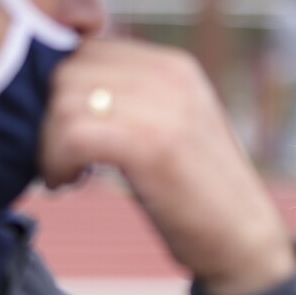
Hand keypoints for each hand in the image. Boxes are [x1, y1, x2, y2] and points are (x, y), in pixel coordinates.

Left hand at [41, 38, 295, 294]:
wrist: (246, 243)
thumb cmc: (201, 198)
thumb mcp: (172, 129)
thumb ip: (133, 100)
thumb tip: (63, 90)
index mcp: (174, 66)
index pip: (87, 51)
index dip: (62, 93)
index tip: (67, 135)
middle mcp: (170, 74)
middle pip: (69, 72)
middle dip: (50, 118)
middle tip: (62, 159)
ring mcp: (163, 107)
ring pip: (64, 102)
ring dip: (50, 144)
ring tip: (66, 175)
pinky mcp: (152, 144)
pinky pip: (73, 134)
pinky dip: (56, 161)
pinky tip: (68, 183)